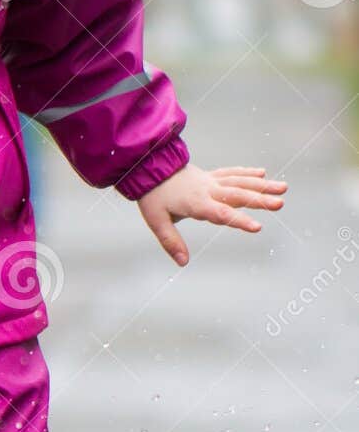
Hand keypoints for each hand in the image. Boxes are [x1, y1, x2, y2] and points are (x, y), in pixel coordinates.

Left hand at [136, 164, 286, 266]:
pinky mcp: (210, 175)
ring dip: (261, 184)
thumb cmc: (153, 197)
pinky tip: (263, 173)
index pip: (220, 214)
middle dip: (259, 200)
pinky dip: (247, 172)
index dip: (238, 220)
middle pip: (237, 195)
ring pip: (240, 181)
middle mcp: (207, 190)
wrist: (148, 169)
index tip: (257, 227)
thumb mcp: (157, 222)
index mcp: (196, 203)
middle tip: (280, 203)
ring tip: (282, 188)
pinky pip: (232, 173)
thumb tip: (183, 262)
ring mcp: (211, 181)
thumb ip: (171, 242)